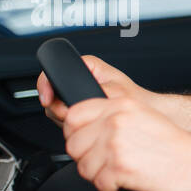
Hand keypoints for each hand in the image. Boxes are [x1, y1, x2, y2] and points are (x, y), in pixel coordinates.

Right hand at [37, 54, 153, 125]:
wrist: (144, 113)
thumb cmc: (134, 99)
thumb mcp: (114, 91)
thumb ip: (93, 90)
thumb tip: (77, 99)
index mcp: (87, 65)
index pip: (53, 70)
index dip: (46, 85)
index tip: (48, 98)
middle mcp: (80, 77)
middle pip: (51, 93)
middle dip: (58, 107)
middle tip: (71, 114)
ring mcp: (77, 94)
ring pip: (55, 107)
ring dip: (64, 117)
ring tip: (85, 119)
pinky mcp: (78, 109)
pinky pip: (63, 117)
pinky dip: (70, 124)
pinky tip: (84, 125)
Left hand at [61, 93, 190, 190]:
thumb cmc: (177, 146)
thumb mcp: (144, 116)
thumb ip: (113, 116)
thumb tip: (84, 128)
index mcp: (120, 105)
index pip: (74, 115)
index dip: (76, 134)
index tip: (87, 144)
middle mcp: (116, 121)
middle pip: (74, 144)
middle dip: (87, 158)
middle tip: (106, 164)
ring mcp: (116, 144)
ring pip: (84, 166)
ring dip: (99, 176)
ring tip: (120, 174)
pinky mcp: (120, 168)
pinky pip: (99, 184)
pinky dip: (111, 189)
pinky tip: (127, 183)